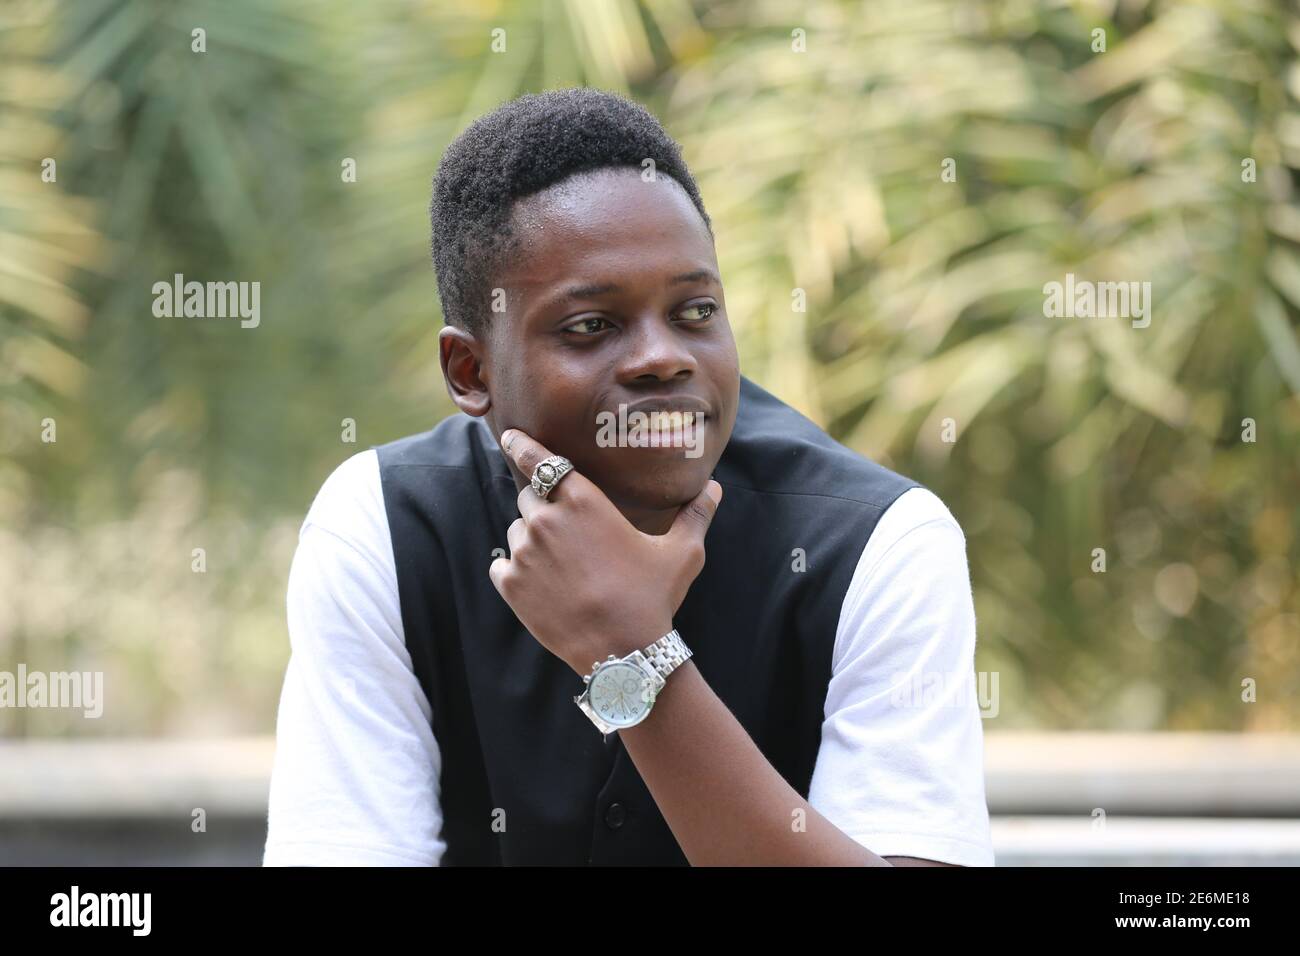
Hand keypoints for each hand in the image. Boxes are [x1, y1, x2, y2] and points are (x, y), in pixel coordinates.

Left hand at [489, 428, 721, 674]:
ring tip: (562, 567)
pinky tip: (543, 587)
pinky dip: (515, 571)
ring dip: (531, 540)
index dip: (522, 444)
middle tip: (567, 534)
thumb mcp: (682, 553)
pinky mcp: (510, 583)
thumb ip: (695, 514)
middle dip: (543, 506)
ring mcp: (524, 552)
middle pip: (529, 496)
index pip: (541, 459)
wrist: (623, 652)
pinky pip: (501, 565)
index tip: (511, 436)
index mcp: (583, 500)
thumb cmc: (652, 596)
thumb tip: (715, 488)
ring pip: (516, 531)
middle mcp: (547, 519)